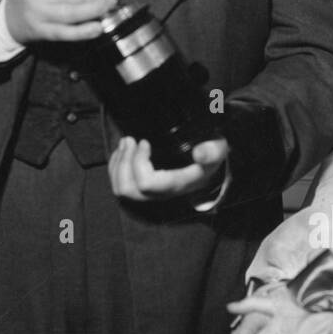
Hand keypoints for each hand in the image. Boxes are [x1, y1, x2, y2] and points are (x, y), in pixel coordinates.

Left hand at [108, 136, 228, 201]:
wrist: (208, 168)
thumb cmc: (209, 156)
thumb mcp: (217, 151)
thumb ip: (213, 151)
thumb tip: (200, 153)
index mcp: (176, 185)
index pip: (147, 184)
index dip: (139, 163)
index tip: (145, 142)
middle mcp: (161, 193)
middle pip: (128, 189)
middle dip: (124, 162)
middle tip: (129, 140)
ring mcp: (150, 193)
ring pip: (121, 189)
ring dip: (118, 164)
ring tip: (125, 142)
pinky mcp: (142, 189)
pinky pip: (119, 185)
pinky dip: (115, 167)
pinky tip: (122, 151)